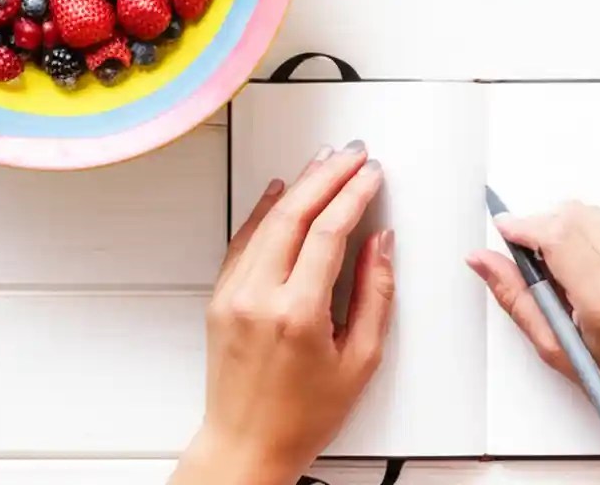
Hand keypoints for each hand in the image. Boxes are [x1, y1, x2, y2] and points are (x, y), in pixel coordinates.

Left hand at [171, 141, 394, 484]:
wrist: (247, 445)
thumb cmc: (303, 415)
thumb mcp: (360, 359)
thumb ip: (374, 294)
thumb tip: (380, 244)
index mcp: (297, 314)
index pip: (328, 231)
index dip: (353, 194)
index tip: (370, 175)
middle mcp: (258, 298)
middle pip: (294, 214)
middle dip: (327, 175)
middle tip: (351, 154)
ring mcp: (233, 296)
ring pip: (266, 221)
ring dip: (298, 185)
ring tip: (323, 163)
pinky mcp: (219, 298)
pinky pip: (243, 241)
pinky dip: (264, 211)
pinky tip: (280, 192)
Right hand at [467, 202, 599, 484]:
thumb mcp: (561, 351)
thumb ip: (518, 298)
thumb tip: (485, 262)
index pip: (556, 231)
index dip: (521, 226)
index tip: (502, 233)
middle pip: (573, 213)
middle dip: (540, 226)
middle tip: (526, 260)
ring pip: (592, 214)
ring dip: (565, 230)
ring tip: (558, 275)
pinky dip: (589, 237)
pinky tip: (585, 273)